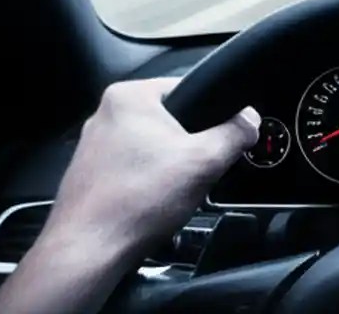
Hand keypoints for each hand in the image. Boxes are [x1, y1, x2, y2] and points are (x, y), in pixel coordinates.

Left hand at [43, 77, 260, 258]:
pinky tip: (151, 204)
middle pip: (169, 121)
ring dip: (166, 168)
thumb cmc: (137, 202)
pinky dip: (146, 184)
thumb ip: (234, 134)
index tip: (220, 139)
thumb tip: (249, 120)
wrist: (90, 250)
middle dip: (187, 147)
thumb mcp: (204, 162)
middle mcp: (104, 114)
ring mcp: (92, 145)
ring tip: (170, 192)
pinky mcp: (90, 173)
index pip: (187, 88)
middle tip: (195, 171)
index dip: (212, 114)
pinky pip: (131, 170)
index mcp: (129, 96)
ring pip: (150, 148)